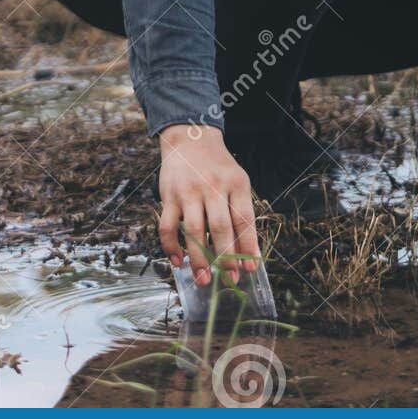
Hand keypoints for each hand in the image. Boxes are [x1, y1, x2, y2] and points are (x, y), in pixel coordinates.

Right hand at [158, 124, 259, 286]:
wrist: (191, 138)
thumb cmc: (218, 168)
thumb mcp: (236, 182)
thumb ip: (240, 214)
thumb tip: (246, 253)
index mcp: (236, 183)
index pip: (244, 219)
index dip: (248, 246)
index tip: (250, 268)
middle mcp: (213, 187)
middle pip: (220, 227)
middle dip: (226, 258)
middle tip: (230, 280)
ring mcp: (189, 191)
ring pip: (193, 231)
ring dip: (199, 259)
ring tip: (203, 279)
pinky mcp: (168, 196)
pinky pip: (167, 227)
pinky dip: (171, 248)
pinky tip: (178, 262)